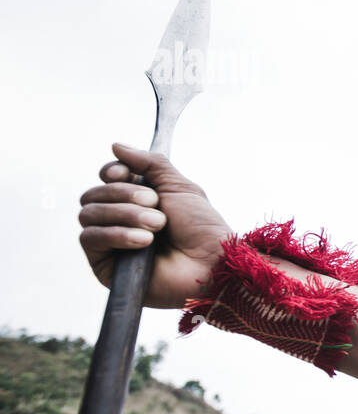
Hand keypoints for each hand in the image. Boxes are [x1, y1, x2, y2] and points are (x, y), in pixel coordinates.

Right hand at [79, 142, 234, 308]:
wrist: (212, 265)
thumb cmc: (202, 229)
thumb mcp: (179, 187)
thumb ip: (150, 164)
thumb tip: (116, 146)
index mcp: (137, 201)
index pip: (105, 179)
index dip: (111, 172)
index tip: (127, 173)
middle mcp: (120, 221)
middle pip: (92, 195)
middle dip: (123, 195)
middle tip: (155, 204)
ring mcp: (111, 244)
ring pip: (89, 214)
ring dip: (125, 214)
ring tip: (158, 225)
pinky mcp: (105, 266)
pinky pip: (90, 239)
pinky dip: (117, 234)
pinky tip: (144, 241)